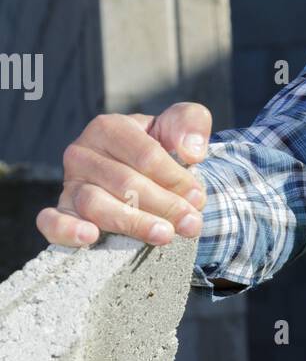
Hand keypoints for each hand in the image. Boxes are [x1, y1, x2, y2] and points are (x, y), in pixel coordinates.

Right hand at [36, 103, 211, 247]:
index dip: (175, 178)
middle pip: (125, 183)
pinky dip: (67, 231)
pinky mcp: (61, 213)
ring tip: (164, 234)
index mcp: (109, 128)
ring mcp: (70, 185)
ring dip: (134, 222)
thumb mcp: (182, 124)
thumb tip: (190, 150)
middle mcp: (83, 154)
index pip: (146, 154)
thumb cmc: (164, 148)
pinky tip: (90, 237)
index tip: (198, 197)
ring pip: (96, 205)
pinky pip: (52, 223)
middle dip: (165, 205)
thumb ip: (190, 123)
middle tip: (192, 223)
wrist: (149, 176)